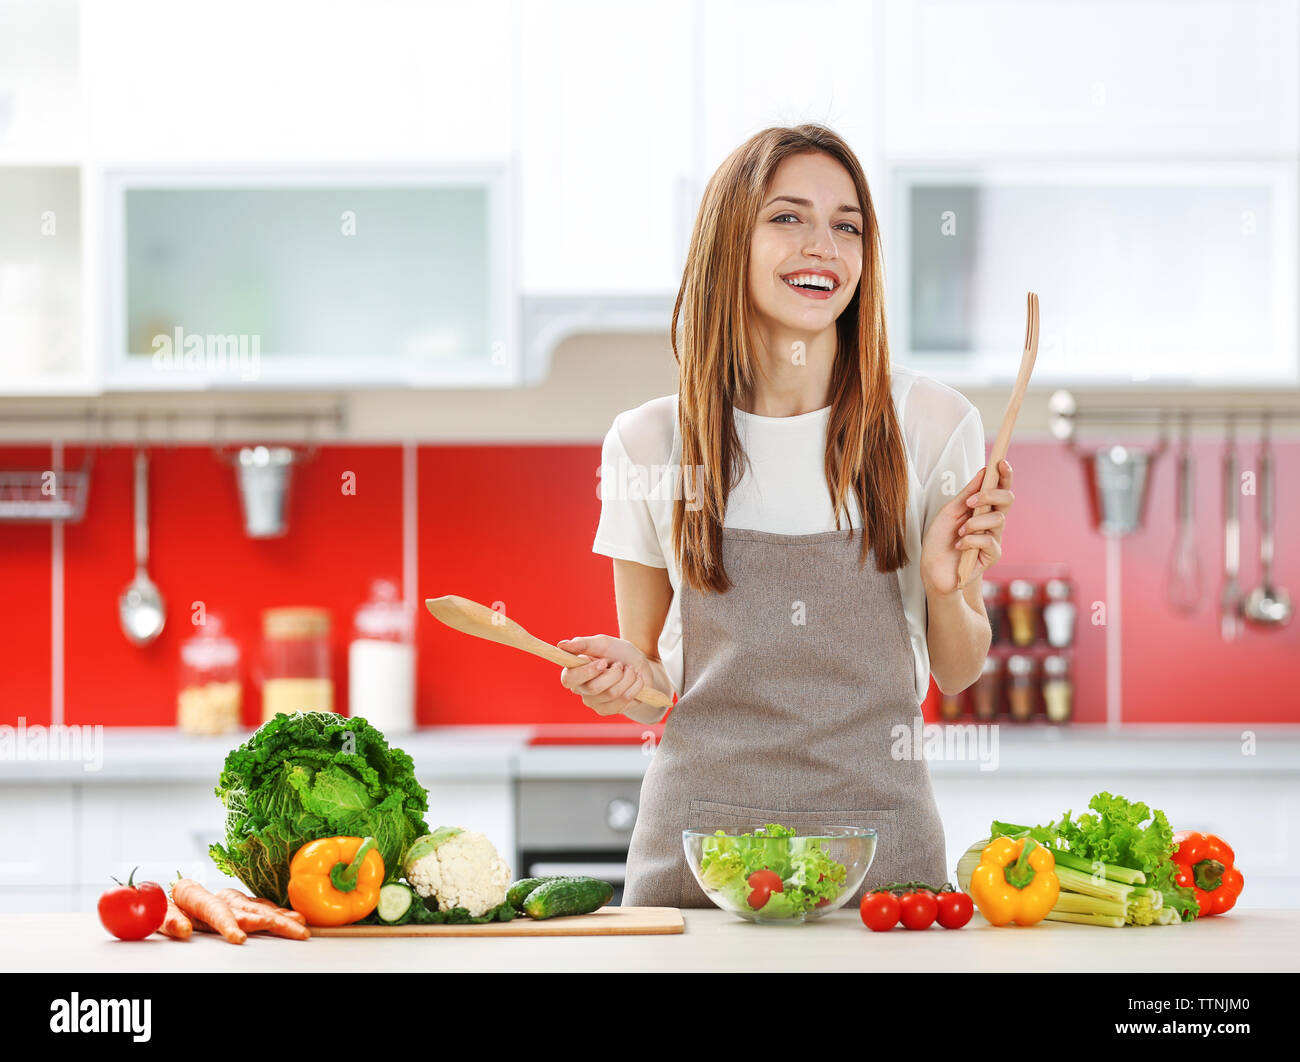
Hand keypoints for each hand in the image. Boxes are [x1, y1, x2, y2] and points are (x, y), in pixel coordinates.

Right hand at [556, 634, 654, 716]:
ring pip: (611, 694)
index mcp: (574, 671)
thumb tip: (561, 645)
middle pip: (593, 688)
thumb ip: (583, 644)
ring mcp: (594, 702)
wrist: (639, 665)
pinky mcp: (608, 710)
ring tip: (630, 670)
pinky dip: (635, 686)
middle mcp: (580, 689)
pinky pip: (623, 701)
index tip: (603, 662)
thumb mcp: (603, 643)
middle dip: (614, 673)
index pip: (568, 679)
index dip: (586, 672)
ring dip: (627, 677)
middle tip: (620, 664)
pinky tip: (635, 680)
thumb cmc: (618, 653)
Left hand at [919, 460, 1013, 596]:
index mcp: (983, 508)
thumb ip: (967, 493)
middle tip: (971, 502)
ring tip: (959, 531)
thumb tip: (984, 472)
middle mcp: (992, 522)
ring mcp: (994, 538)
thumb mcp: (949, 511)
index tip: (1000, 462)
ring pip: (998, 519)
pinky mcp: (992, 556)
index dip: (1004, 474)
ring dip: (975, 523)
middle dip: (991, 495)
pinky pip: (989, 541)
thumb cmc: (939, 540)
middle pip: (1008, 499)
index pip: (1000, 488)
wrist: (932, 568)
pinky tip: (959, 546)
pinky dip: (970, 541)